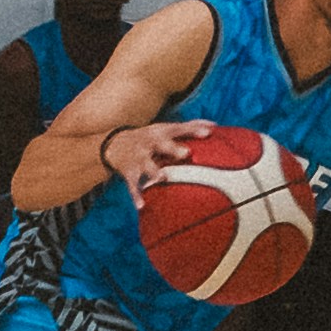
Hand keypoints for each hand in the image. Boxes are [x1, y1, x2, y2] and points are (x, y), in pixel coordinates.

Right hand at [102, 120, 218, 192]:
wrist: (115, 144)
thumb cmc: (150, 138)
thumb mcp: (165, 129)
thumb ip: (189, 127)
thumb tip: (214, 125)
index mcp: (161, 132)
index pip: (179, 129)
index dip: (193, 130)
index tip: (208, 133)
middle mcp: (149, 143)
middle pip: (161, 144)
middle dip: (172, 148)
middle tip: (186, 153)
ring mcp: (139, 157)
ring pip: (146, 164)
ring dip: (154, 170)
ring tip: (162, 177)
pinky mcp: (129, 172)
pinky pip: (133, 185)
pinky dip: (136, 195)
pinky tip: (142, 205)